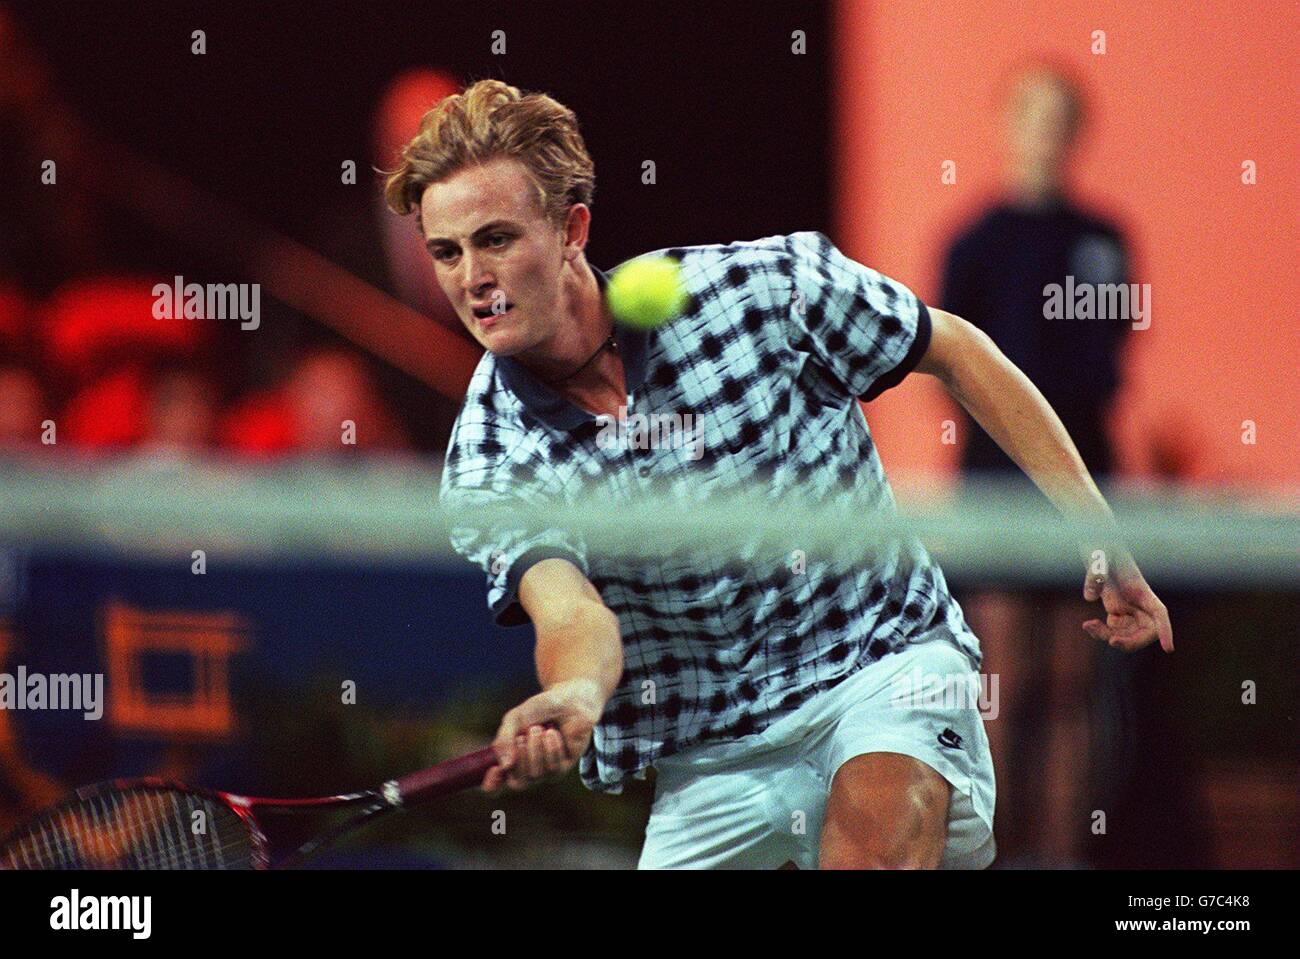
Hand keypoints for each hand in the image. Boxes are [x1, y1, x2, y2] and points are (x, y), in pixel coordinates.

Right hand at [481, 678, 604, 792]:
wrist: (568, 700)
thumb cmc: (539, 710)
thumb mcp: (515, 719)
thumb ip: (504, 739)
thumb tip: (505, 765)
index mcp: (509, 761)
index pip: (495, 786)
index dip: (492, 784)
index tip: (494, 769)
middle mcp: (526, 771)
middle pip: (517, 783)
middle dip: (519, 757)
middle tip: (523, 736)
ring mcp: (545, 772)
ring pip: (535, 775)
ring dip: (535, 750)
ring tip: (539, 729)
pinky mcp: (563, 768)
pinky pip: (553, 768)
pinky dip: (551, 748)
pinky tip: (553, 733)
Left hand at [1081, 548, 1173, 652]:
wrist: (1097, 548)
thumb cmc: (1102, 550)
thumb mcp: (1099, 557)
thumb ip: (1096, 573)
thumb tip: (1089, 597)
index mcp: (1141, 589)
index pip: (1159, 613)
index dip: (1165, 630)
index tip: (1168, 648)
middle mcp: (1138, 602)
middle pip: (1145, 631)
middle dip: (1132, 642)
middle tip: (1112, 642)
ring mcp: (1128, 608)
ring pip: (1127, 634)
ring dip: (1109, 637)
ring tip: (1089, 626)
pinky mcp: (1115, 611)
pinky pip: (1113, 630)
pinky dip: (1100, 632)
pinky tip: (1088, 626)